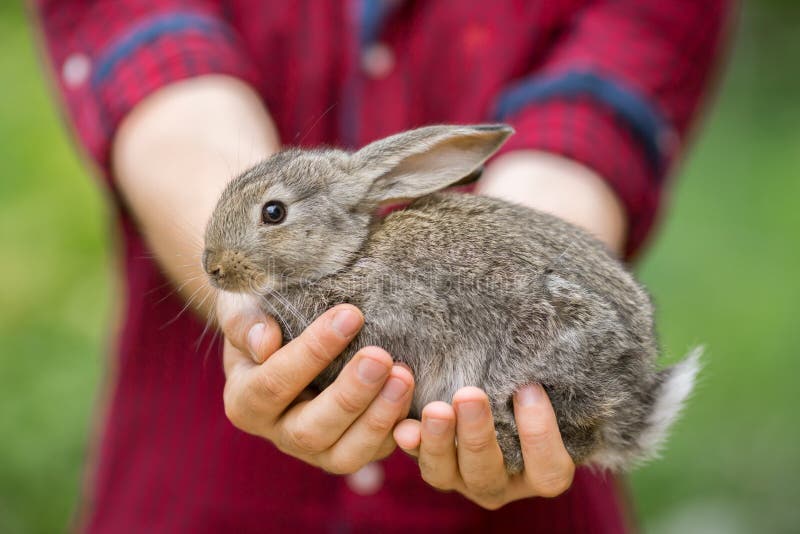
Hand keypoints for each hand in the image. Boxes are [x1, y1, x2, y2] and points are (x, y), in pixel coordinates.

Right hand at [217, 293, 414, 473]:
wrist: (287, 330)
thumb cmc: (264, 314)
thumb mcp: (242, 308)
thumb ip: (244, 322)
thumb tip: (265, 341)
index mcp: (245, 403)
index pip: (274, 384)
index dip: (313, 352)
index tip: (351, 314)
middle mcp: (279, 434)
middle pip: (310, 429)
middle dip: (350, 395)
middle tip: (381, 356)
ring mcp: (317, 449)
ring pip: (346, 454)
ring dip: (379, 417)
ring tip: (404, 376)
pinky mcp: (351, 449)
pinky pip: (376, 452)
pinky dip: (398, 429)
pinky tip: (416, 397)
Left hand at [393, 385, 574, 509]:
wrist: (499, 389)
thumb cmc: (533, 386)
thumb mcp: (547, 387)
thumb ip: (544, 381)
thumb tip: (544, 350)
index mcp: (541, 473)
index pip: (548, 471)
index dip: (539, 434)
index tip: (528, 388)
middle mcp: (499, 482)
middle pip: (487, 473)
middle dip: (476, 435)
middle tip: (469, 396)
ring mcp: (460, 477)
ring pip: (443, 472)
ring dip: (436, 440)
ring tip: (434, 409)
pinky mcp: (430, 461)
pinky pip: (414, 457)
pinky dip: (408, 439)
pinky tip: (402, 423)